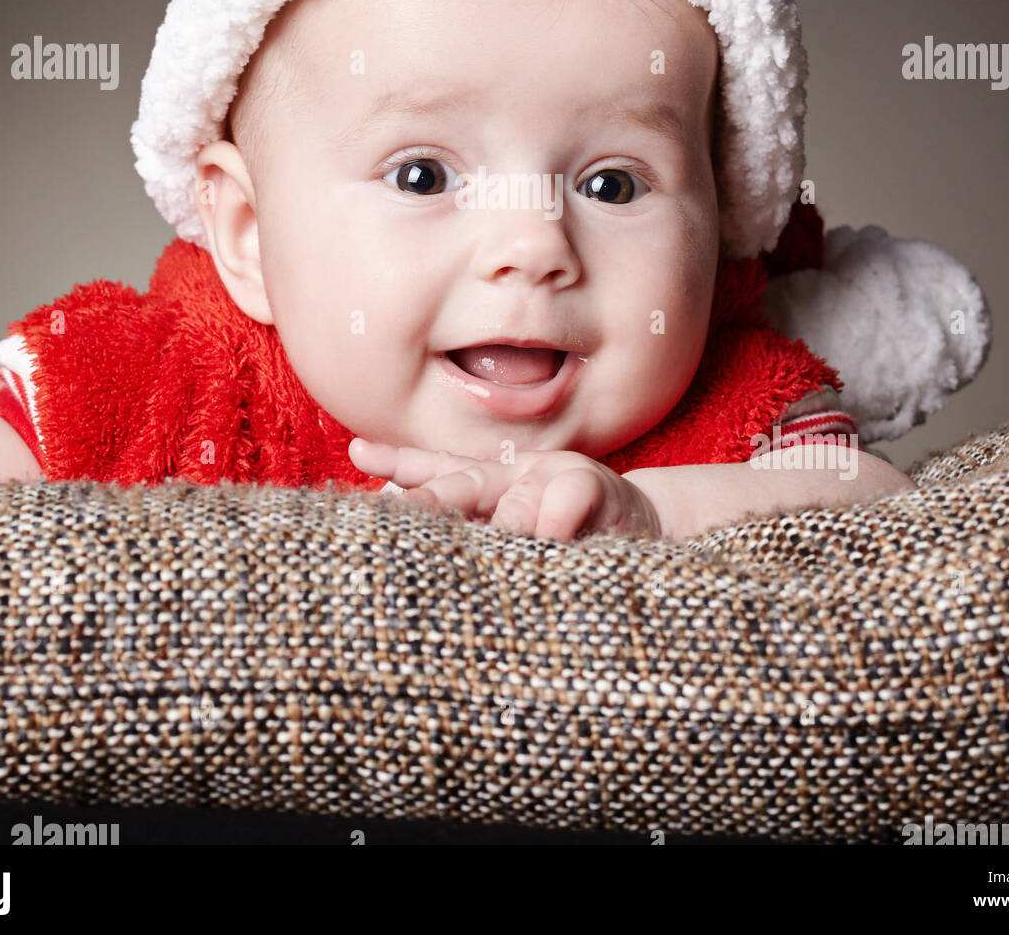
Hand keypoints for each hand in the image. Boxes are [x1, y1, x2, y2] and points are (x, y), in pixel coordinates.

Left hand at [346, 439, 661, 542]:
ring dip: (499, 529)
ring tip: (483, 554)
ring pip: (513, 503)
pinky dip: (550, 527)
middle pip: (461, 483)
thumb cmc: (575, 538)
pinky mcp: (591, 488)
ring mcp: (551, 475)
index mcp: (491, 484)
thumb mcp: (522, 535)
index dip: (398, 462)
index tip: (359, 453)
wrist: (650, 526)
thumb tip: (416, 529)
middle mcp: (514, 473)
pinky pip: (563, 505)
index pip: (438, 469)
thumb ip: (480, 533)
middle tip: (393, 510)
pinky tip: (545, 543)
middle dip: (426, 498)